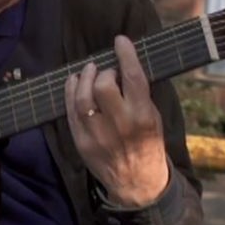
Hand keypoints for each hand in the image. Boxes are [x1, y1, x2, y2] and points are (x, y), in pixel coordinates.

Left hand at [65, 35, 168, 206]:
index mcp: (143, 116)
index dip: (125, 55)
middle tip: (106, 70)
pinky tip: (74, 82)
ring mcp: (98, 135)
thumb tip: (123, 65)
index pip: (133, 78)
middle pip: (103, 86)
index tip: (120, 40)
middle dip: (102, 72)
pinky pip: (70, 111)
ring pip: (82, 98)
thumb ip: (139, 95)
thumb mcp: (154, 119)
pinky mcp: (82, 142)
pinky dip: (70, 92)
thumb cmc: (148, 145)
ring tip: (88, 71)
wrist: (137, 183)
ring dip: (83, 78)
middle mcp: (120, 125)